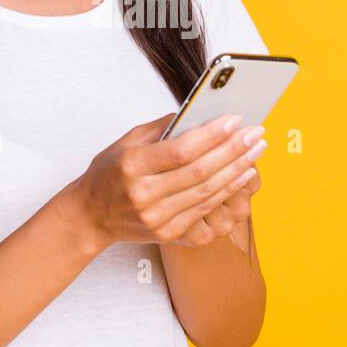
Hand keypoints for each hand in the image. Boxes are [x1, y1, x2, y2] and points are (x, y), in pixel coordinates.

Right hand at [68, 111, 267, 249]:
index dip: (212, 136)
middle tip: (256, 134)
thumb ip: (163, 127)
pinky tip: (242, 175)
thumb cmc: (109, 174)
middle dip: (233, 150)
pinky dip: (228, 192)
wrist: (90, 216)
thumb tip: (201, 113)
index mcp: (132, 166)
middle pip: (200, 172)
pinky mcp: (167, 233)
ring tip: (256, 151)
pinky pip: (205, 211)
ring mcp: (157, 218)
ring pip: (207, 193)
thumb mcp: (127, 141)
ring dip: (237, 170)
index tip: (235, 120)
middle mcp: (144, 194)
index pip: (181, 150)